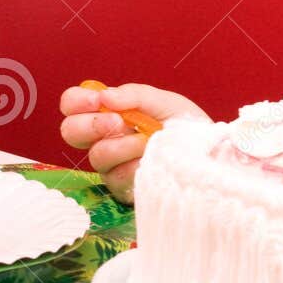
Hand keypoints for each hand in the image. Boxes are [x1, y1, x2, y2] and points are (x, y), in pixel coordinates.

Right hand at [59, 84, 209, 202]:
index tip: (96, 101)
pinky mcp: (122, 187)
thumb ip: (135, 95)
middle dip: (91, 124)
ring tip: (148, 142)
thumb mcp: (165, 103)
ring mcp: (111, 164)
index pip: (73, 105)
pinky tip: (151, 160)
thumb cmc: (185, 126)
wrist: (211, 154)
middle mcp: (104, 138)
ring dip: (123, 146)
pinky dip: (136, 165)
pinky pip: (117, 177)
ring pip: (96, 156)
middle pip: (71, 131)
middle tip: (118, 122)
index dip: (76, 101)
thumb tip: (105, 96)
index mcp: (110, 114)